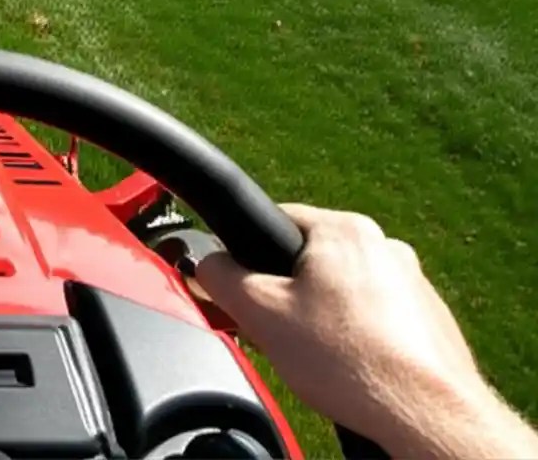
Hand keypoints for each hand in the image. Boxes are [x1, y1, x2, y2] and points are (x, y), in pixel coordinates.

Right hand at [196, 203, 537, 458]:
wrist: (422, 412)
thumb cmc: (349, 360)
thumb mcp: (259, 312)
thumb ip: (220, 276)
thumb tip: (205, 264)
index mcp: (344, 230)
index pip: (274, 220)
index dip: (246, 258)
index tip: (240, 290)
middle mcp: (384, 246)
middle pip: (307, 261)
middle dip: (283, 296)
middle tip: (273, 332)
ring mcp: (412, 282)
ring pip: (340, 291)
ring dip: (318, 318)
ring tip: (313, 356)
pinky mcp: (426, 318)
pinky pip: (373, 317)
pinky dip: (354, 338)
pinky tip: (346, 366)